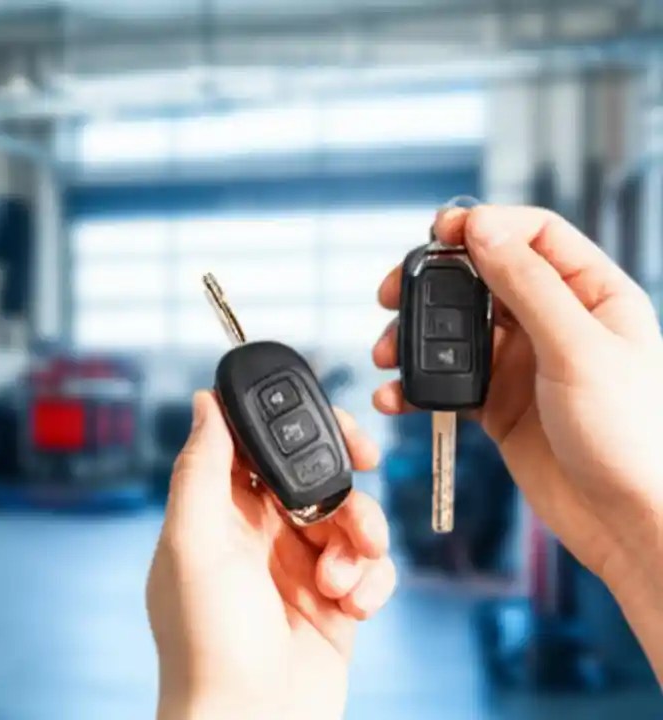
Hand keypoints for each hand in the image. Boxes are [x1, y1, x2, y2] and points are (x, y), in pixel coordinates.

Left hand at [148, 392, 395, 719]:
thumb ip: (200, 469)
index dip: (289, 424)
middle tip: (364, 463)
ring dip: (360, 533)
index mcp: (216, 512)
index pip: (254, 446)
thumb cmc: (206, 641)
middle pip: (312, 473)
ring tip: (342, 572)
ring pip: (349, 515)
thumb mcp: (193, 543)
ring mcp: (298, 567)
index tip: (322, 417)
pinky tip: (351, 605)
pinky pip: (371, 566)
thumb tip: (203, 402)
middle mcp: (257, 534)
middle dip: (342, 472)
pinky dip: (372, 579)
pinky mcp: (336, 602)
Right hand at [372, 206, 662, 592]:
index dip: (485, 226)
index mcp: (594, 294)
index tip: (438, 231)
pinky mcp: (499, 404)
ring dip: (414, 338)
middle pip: (481, 278)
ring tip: (386, 353)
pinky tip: (398, 396)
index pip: (534, 235)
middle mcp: (556, 322)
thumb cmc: (631, 435)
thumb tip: (481, 229)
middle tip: (390, 293)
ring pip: (455, 331)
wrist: (629, 521)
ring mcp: (524, 363)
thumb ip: (527, 285)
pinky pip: (447, 382)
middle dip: (430, 283)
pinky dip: (416, 386)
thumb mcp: (577, 348)